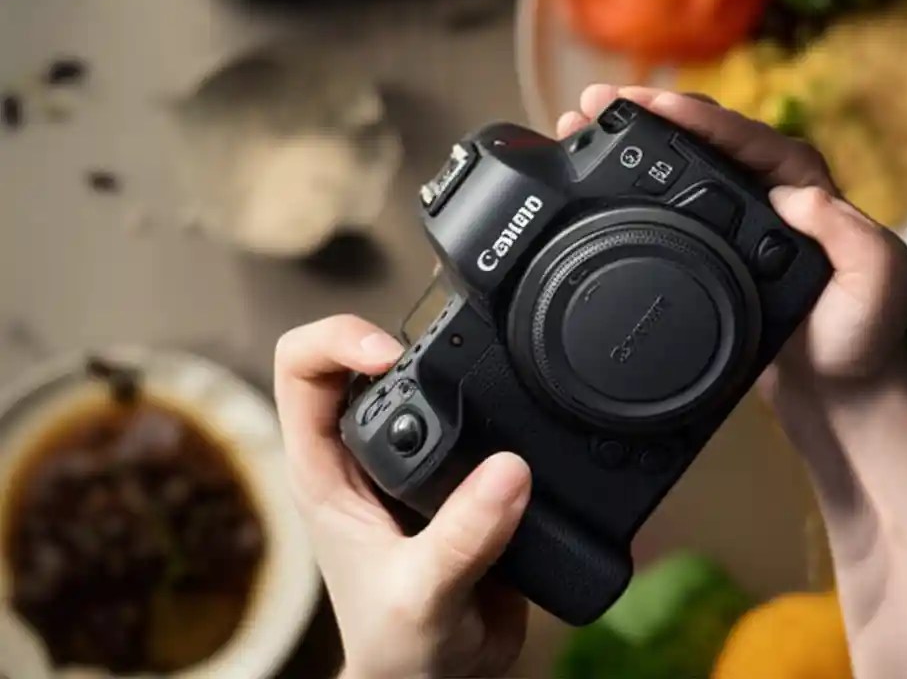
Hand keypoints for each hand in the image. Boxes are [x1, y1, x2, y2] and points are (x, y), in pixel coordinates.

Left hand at [273, 315, 531, 678]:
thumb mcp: (424, 597)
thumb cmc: (402, 649)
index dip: (340, 340)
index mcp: (325, 472)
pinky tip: (523, 415)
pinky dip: (501, 406)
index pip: (302, 368)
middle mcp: (364, 456)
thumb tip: (509, 470)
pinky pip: (481, 419)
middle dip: (408, 340)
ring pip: (426, 380)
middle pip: (366, 356)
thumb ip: (463, 537)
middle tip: (455, 353)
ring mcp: (414, 462)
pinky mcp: (462, 475)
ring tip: (491, 371)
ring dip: (458, 368)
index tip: (392, 354)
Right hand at [556, 85, 906, 393]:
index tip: (647, 105)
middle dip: (649, 114)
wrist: (838, 393)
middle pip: (705, 138)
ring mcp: (743, 220)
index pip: (744, 136)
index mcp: (809, 185)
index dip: (694, 116)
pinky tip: (602, 178)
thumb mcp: (878, 282)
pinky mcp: (718, 250)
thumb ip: (849, 236)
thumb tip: (797, 196)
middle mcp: (775, 191)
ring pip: (684, 164)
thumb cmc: (862, 340)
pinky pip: (674, 203)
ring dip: (636, 140)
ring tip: (581, 125)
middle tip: (594, 104)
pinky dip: (637, 185)